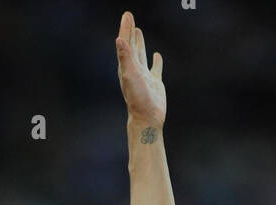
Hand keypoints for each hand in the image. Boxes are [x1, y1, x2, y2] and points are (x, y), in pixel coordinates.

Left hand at [115, 12, 165, 128]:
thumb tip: (119, 39)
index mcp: (126, 66)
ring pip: (140, 54)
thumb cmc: (137, 98)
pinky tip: (156, 55)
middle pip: (131, 46)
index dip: (125, 28)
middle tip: (129, 17)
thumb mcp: (130, 75)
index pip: (125, 43)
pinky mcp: (154, 82)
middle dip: (130, 31)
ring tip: (138, 31)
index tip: (127, 15)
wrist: (147, 117)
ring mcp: (144, 76)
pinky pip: (155, 68)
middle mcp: (133, 70)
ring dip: (139, 43)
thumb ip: (125, 57)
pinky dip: (156, 60)